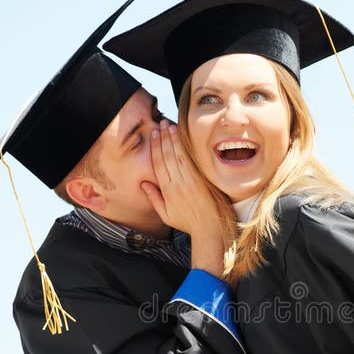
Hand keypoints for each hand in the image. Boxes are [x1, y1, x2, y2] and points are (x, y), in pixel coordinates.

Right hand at [142, 121, 225, 275]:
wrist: (210, 229)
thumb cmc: (188, 223)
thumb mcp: (166, 215)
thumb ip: (154, 198)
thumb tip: (143, 184)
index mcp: (167, 191)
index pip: (158, 164)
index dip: (154, 148)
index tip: (153, 135)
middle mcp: (177, 184)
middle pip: (167, 156)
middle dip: (163, 138)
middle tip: (161, 124)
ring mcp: (190, 181)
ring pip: (179, 155)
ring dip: (174, 139)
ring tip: (170, 126)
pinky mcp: (202, 180)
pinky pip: (192, 161)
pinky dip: (187, 148)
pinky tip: (184, 137)